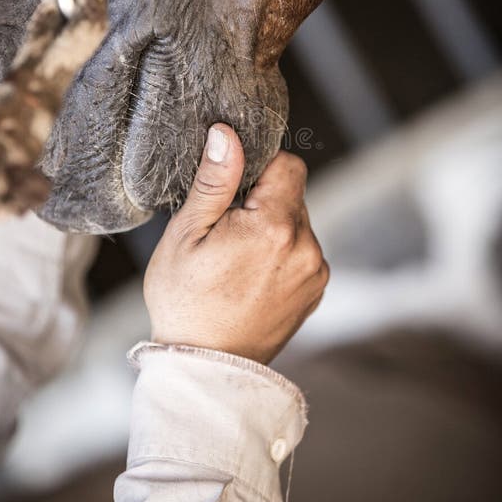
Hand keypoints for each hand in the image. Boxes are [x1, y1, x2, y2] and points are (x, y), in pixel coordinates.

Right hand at [144, 124, 328, 363]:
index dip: (259, 169)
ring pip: (297, 224)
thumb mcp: (187, 233)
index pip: (289, 165)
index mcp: (277, 226)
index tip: (234, 193)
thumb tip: (227, 135)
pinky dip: (281, 255)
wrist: (204, 367)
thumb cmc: (186, 300)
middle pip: (293, 196)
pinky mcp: (315, 291)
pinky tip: (250, 277)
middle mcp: (307, 247)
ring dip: (273, 230)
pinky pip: (302, 252)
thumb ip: (214, 181)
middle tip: (226, 233)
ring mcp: (315, 273)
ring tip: (236, 260)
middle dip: (263, 203)